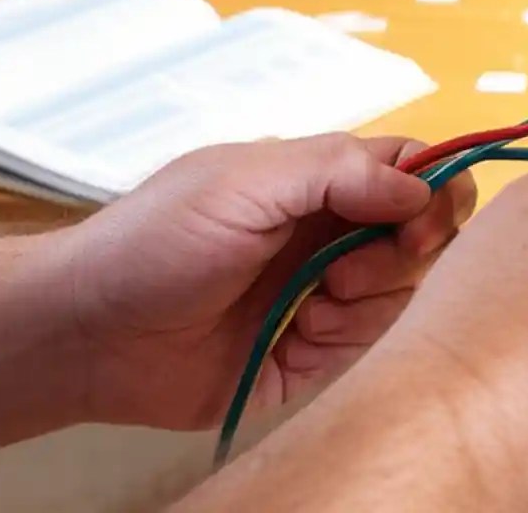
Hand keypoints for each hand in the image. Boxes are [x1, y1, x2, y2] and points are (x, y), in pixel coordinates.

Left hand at [59, 134, 476, 429]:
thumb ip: (339, 171)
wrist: (92, 335)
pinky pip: (370, 349)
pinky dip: (343, 341)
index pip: (415, 171)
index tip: (415, 223)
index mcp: (320, 181)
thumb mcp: (246, 182)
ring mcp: (327, 295)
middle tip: (341, 272)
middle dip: (401, 255)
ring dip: (367, 300)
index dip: (436, 192)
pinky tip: (295, 336)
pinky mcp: (315, 355)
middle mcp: (332, 233)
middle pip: (424, 236)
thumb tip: (423, 189)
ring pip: (403, 294)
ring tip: (309, 304)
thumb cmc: (157, 241)